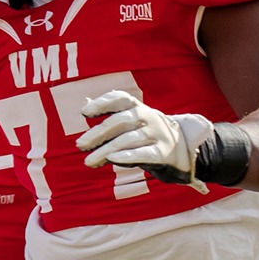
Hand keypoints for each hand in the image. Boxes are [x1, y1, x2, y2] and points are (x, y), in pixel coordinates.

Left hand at [78, 90, 210, 188]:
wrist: (179, 146)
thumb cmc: (143, 131)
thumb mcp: (129, 117)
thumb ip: (109, 112)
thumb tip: (84, 103)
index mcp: (137, 106)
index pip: (119, 98)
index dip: (101, 103)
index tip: (84, 113)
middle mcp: (148, 117)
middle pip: (120, 122)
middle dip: (97, 134)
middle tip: (80, 145)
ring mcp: (157, 134)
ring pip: (128, 140)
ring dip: (106, 151)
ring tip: (89, 161)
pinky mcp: (163, 152)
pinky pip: (144, 153)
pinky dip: (127, 156)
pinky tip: (111, 160)